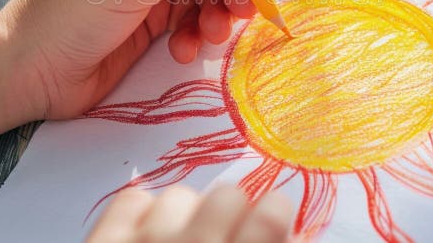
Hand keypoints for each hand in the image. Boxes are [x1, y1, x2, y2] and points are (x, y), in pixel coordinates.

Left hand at [86, 185, 293, 242]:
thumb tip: (299, 231)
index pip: (273, 213)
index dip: (275, 214)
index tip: (271, 218)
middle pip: (226, 194)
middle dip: (227, 213)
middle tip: (220, 237)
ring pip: (179, 194)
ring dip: (183, 215)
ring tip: (179, 242)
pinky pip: (133, 200)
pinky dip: (141, 214)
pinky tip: (146, 236)